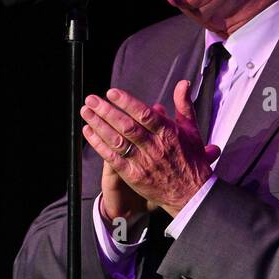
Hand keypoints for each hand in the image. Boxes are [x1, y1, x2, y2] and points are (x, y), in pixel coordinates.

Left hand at [81, 81, 220, 218]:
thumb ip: (184, 105)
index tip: (111, 92)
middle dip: (106, 111)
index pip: (145, 114)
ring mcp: (143, 162)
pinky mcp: (134, 176)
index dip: (127, 102)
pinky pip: (113, 159)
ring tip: (86, 112)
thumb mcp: (192, 130)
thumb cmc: (192, 161)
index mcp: (168, 133)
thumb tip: (183, 83)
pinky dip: (99, 145)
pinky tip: (89, 133)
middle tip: (91, 99)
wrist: (192, 194)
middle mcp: (155, 147)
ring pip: (117, 141)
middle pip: (127, 126)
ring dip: (99, 125)